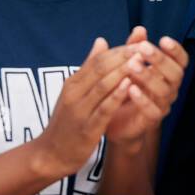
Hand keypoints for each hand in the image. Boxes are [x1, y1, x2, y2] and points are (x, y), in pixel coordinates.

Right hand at [33, 38, 138, 178]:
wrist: (51, 154)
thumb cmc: (67, 121)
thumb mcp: (74, 92)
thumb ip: (89, 68)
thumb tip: (101, 41)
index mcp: (73, 83)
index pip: (97, 60)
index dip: (119, 50)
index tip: (138, 43)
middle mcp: (74, 93)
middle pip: (100, 68)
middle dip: (123, 57)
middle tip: (144, 48)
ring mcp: (80, 111)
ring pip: (102, 86)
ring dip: (122, 72)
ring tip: (140, 61)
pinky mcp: (87, 129)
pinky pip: (104, 109)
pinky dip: (117, 96)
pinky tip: (130, 86)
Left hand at [103, 27, 188, 147]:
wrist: (118, 118)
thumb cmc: (128, 84)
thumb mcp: (129, 63)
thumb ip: (134, 47)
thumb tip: (139, 28)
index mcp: (169, 71)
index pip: (181, 60)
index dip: (176, 50)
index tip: (163, 39)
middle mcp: (171, 87)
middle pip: (175, 73)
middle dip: (160, 59)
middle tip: (144, 48)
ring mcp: (164, 104)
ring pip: (164, 90)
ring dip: (148, 76)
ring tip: (132, 65)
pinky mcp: (152, 120)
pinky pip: (153, 111)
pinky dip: (142, 99)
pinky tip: (130, 88)